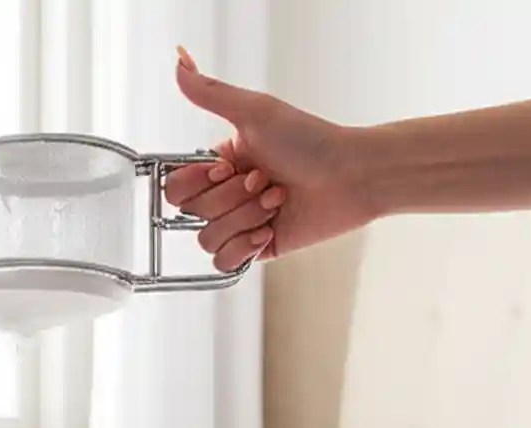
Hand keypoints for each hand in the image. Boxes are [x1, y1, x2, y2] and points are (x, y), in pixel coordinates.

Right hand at [165, 47, 377, 269]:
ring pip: (208, 238)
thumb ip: (210, 92)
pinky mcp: (257, 249)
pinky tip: (268, 231)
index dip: (199, 182)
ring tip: (276, 202)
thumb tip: (178, 61)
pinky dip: (244, 247)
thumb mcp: (255, 112)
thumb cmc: (311, 140)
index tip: (231, 168)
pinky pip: (225, 262)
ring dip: (245, 218)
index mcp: (221, 165)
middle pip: (194, 213)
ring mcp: (242, 224)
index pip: (177, 187)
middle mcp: (227, 195)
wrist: (352, 176)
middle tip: (265, 181)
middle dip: (231, 197)